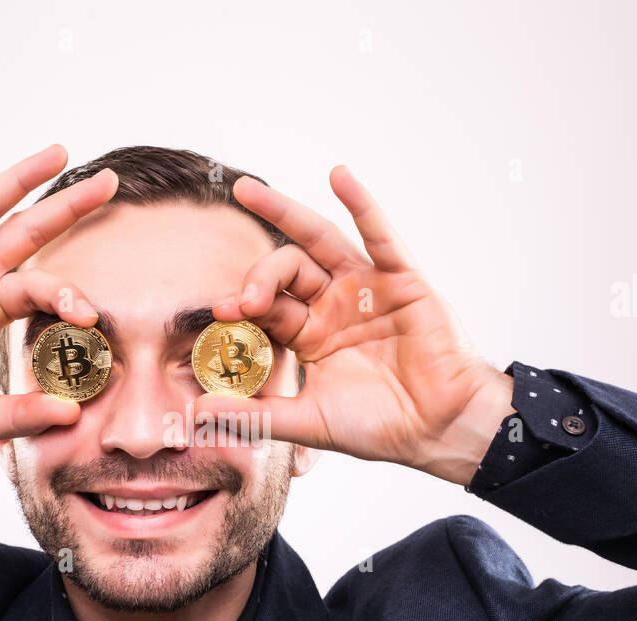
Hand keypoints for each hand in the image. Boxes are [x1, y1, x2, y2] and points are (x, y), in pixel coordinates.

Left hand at [197, 168, 514, 484]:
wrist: (439, 429)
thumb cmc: (382, 427)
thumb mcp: (308, 422)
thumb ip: (255, 415)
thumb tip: (197, 414)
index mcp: (312, 335)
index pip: (268, 308)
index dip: (243, 305)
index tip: (219, 313)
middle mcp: (335, 304)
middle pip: (287, 271)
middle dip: (259, 277)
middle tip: (242, 300)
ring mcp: (367, 288)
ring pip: (320, 242)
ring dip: (284, 212)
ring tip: (248, 191)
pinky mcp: (402, 280)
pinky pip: (380, 235)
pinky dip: (362, 203)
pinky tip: (338, 175)